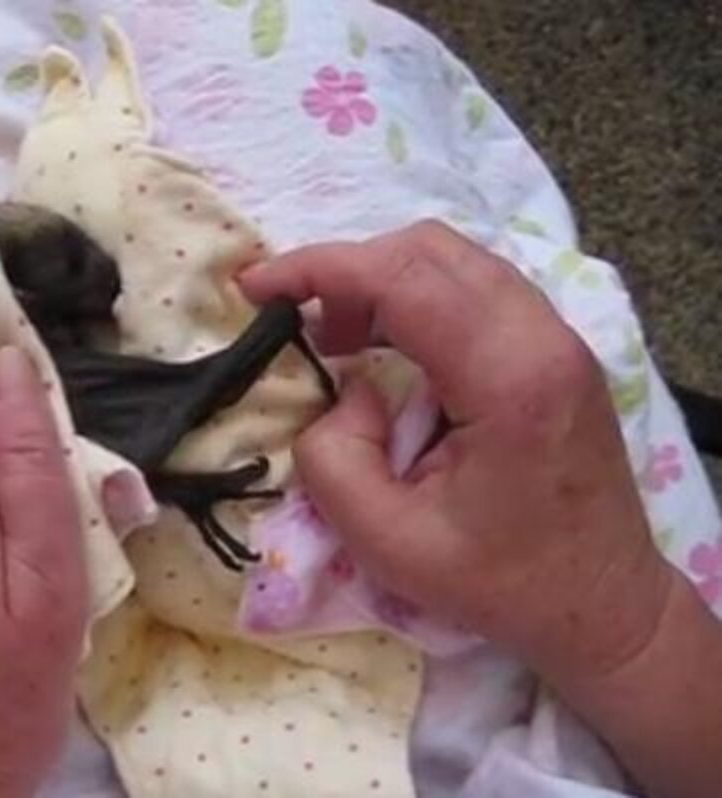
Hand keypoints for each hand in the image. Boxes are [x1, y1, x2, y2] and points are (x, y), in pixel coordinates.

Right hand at [243, 221, 721, 797]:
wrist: (603, 604)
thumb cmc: (500, 583)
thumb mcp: (387, 541)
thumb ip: (335, 457)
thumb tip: (347, 392)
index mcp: (508, 378)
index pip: (404, 278)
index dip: (319, 269)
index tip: (256, 288)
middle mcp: (542, 336)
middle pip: (429, 250)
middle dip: (347, 270)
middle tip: (299, 325)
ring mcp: (557, 336)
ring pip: (454, 260)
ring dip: (381, 281)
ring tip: (337, 339)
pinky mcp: (554, 348)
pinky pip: (475, 288)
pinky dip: (416, 297)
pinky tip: (386, 346)